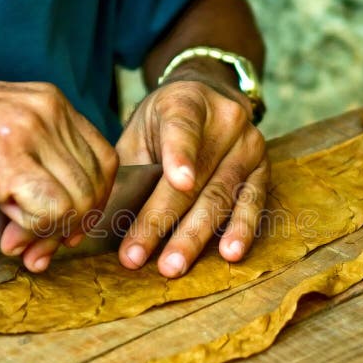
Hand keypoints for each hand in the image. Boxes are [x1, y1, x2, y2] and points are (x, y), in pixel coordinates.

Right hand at [0, 75, 117, 270]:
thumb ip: (35, 171)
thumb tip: (63, 228)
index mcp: (50, 101)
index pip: (103, 159)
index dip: (95, 201)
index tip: (71, 227)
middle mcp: (48, 111)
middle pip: (94, 185)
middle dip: (72, 228)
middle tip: (39, 251)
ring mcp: (29, 133)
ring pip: (77, 201)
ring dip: (49, 234)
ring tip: (15, 242)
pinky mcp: (7, 159)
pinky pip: (51, 210)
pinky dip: (35, 232)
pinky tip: (7, 235)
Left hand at [115, 62, 268, 277]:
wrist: (207, 97)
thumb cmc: (162, 123)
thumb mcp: (140, 130)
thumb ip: (128, 169)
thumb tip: (100, 219)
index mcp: (187, 101)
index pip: (183, 127)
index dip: (180, 155)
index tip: (178, 182)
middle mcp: (226, 120)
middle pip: (197, 177)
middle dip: (164, 220)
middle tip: (138, 254)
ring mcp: (249, 146)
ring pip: (222, 196)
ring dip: (195, 236)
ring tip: (173, 265)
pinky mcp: (262, 170)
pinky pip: (252, 204)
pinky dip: (240, 230)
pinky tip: (230, 253)